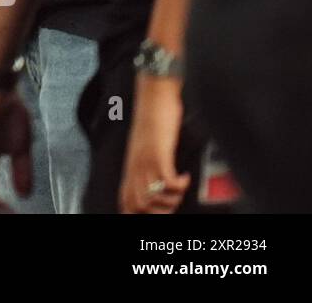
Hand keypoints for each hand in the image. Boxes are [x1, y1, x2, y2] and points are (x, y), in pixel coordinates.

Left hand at [120, 76, 191, 213]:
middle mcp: (135, 166)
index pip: (126, 201)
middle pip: (139, 206)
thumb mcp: (146, 147)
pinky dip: (180, 185)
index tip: (156, 215)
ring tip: (180, 189)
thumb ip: (148, 165)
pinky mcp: (158, 153)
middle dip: (159, 212)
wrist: (154, 95)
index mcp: (130, 167)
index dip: (136, 214)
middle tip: (174, 204)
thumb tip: (157, 185)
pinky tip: (185, 176)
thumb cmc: (153, 120)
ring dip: (172, 200)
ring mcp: (145, 161)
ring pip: (152, 199)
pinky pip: (167, 182)